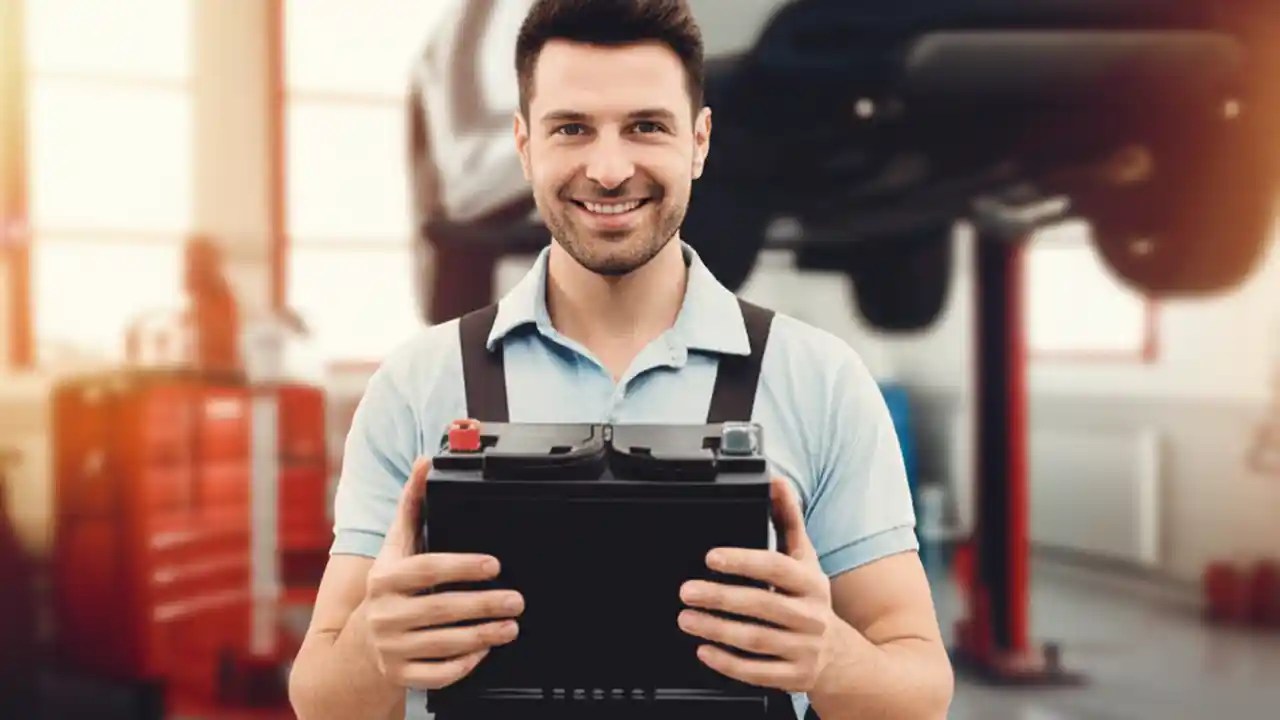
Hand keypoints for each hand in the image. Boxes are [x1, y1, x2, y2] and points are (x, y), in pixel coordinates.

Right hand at [363, 457, 524, 689]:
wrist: (354, 647)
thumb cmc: (386, 588)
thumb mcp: (394, 547)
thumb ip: (412, 505)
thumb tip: (426, 463)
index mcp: (384, 578)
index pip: (426, 569)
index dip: (462, 566)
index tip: (494, 565)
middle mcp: (384, 614)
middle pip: (441, 608)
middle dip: (484, 604)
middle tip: (517, 600)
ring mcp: (390, 648)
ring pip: (443, 644)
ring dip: (483, 635)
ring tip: (512, 625)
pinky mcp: (399, 675)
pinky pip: (436, 675)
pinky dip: (462, 666)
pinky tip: (483, 652)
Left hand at [679, 476, 840, 692]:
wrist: (842, 657)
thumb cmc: (812, 601)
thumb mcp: (805, 560)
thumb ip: (788, 520)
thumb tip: (777, 482)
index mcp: (810, 583)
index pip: (776, 567)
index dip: (743, 561)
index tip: (711, 557)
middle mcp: (810, 616)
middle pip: (762, 605)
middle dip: (721, 598)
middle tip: (687, 591)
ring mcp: (803, 649)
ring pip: (756, 640)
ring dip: (717, 629)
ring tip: (686, 618)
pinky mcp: (794, 678)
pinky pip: (757, 672)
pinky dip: (728, 664)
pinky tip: (704, 650)